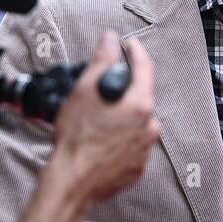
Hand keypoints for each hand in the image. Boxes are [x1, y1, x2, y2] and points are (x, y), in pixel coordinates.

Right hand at [51, 31, 158, 203]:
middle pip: (142, 96)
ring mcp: (145, 149)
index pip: (145, 68)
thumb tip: (111, 39)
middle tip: (105, 86)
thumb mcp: (84, 91)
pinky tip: (102, 138)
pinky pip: (133, 143)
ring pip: (138, 121)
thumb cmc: (76, 138)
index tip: (129, 44)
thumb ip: (102, 61)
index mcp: (141, 105)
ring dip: (123, 114)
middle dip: (126, 88)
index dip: (136, 52)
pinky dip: (121, 136)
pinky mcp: (137, 167)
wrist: (72, 182)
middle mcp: (150, 127)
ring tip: (99, 117)